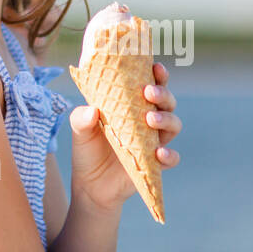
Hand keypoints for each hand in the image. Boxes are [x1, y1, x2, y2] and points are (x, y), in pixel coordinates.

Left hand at [69, 61, 181, 217]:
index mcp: (131, 105)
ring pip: (173, 124)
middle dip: (162, 93)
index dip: (157, 74)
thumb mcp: (79, 129)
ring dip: (166, 119)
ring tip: (150, 119)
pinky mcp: (156, 163)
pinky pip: (171, 157)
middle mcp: (146, 120)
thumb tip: (92, 110)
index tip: (155, 66)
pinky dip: (169, 154)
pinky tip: (159, 153)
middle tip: (148, 92)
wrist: (90, 185)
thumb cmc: (87, 149)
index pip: (150, 84)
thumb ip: (81, 117)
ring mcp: (154, 141)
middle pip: (166, 101)